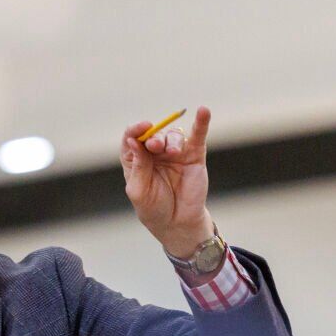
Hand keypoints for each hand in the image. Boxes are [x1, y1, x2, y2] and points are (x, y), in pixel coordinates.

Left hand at [121, 107, 215, 257]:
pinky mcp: (194, 156)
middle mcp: (154, 153)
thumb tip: (133, 141)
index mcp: (136, 159)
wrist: (178, 223)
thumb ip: (138, 166)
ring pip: (172, 135)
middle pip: (153, 134)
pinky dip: (201, 123)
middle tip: (154, 146)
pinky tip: (203, 111)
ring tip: (173, 153)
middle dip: (154, 137)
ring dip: (171, 140)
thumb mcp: (139, 191)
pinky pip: (198, 135)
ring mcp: (175, 153)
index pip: (132, 137)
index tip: (142, 128)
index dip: (136, 129)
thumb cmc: (154, 209)